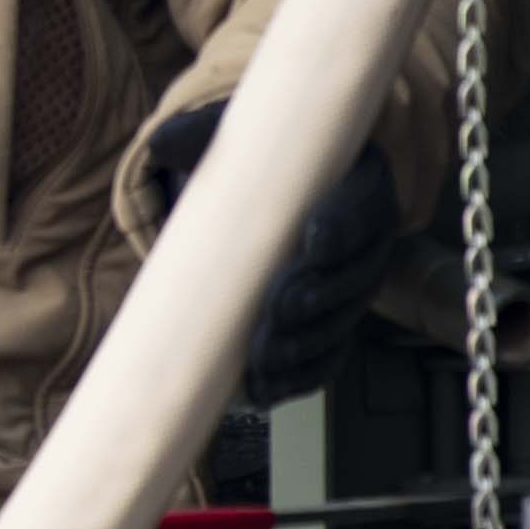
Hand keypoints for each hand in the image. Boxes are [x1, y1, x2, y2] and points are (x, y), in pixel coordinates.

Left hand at [142, 94, 404, 408]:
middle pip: (357, 274)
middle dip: (319, 296)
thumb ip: (203, 138)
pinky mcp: (336, 324)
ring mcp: (356, 286)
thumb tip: (160, 143)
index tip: (311, 241)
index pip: (363, 204)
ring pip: (343, 322)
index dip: (342, 225)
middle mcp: (370, 238)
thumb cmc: (258, 163)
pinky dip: (297, 377)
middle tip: (279, 309)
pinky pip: (328, 357)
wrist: (265, 199)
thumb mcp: (235, 139)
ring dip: (305, 345)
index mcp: (361, 181)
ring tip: (263, 359)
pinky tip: (265, 390)